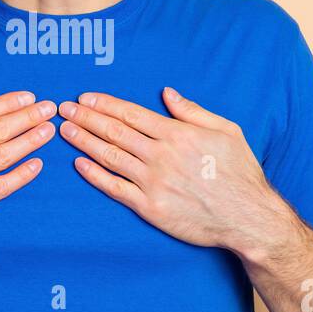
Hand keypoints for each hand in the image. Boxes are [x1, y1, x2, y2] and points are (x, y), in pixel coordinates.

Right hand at [0, 91, 55, 252]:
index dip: (10, 103)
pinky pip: (0, 188)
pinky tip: (36, 166)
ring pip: (5, 155)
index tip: (29, 96)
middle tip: (52, 108)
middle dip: (29, 117)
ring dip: (31, 141)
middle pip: (0, 130)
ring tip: (49, 131)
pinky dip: (21, 176)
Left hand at [57, 87, 289, 251]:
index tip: (85, 98)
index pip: (131, 113)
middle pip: (114, 131)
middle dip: (86, 118)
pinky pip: (115, 188)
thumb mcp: (226, 131)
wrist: (248, 217)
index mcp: (177, 134)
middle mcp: (161, 155)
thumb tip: (167, 94)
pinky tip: (79, 163)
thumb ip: (193, 111)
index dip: (104, 104)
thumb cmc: (240, 173)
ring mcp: (153, 182)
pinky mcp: (150, 207)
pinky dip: (95, 175)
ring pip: (110, 156)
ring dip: (84, 141)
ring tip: (65, 130)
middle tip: (64, 109)